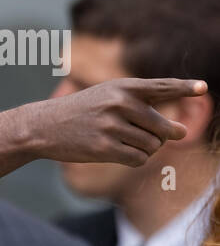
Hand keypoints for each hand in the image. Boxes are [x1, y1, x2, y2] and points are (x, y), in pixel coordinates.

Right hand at [30, 77, 204, 164]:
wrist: (42, 126)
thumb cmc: (81, 111)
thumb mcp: (107, 96)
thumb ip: (144, 106)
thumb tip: (183, 132)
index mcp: (123, 87)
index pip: (161, 87)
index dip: (185, 87)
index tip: (203, 87)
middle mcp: (119, 103)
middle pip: (163, 127)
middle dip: (161, 136)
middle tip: (149, 136)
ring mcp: (111, 126)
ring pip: (152, 145)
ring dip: (145, 149)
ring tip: (124, 142)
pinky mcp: (104, 148)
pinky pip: (138, 158)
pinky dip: (134, 159)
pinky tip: (118, 152)